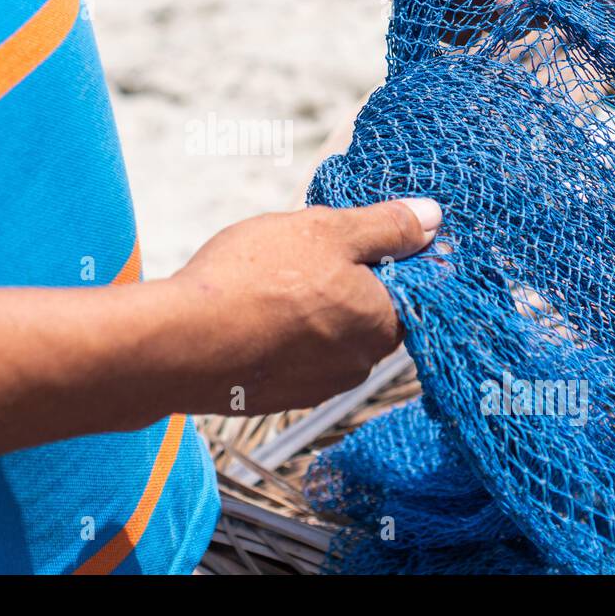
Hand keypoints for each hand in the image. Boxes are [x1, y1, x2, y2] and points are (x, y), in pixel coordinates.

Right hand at [158, 198, 440, 414]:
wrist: (182, 343)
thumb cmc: (255, 280)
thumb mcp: (328, 231)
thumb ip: (386, 227)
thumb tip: (433, 219)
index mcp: (383, 323)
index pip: (412, 288)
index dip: (387, 254)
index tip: (355, 234)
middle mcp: (359, 364)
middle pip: (367, 311)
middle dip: (343, 279)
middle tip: (302, 250)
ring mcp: (316, 386)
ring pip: (327, 333)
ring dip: (309, 307)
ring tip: (267, 278)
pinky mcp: (277, 396)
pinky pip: (292, 356)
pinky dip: (279, 332)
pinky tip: (249, 310)